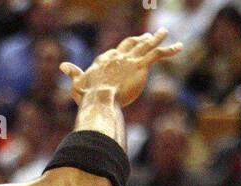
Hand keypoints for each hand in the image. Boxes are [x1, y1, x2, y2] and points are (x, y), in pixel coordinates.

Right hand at [60, 29, 181, 108]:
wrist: (100, 98)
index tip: (122, 53)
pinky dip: (169, 50)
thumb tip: (61, 65)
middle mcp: (118, 56)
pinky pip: (157, 54)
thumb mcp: (77, 84)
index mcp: (104, 61)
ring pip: (145, 45)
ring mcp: (130, 59)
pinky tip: (179, 47)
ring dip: (156, 38)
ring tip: (164, 31)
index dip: (118, 53)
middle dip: (137, 40)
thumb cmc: (88, 96)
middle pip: (129, 44)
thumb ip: (73, 74)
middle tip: (145, 37)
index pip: (113, 54)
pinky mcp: (141, 65)